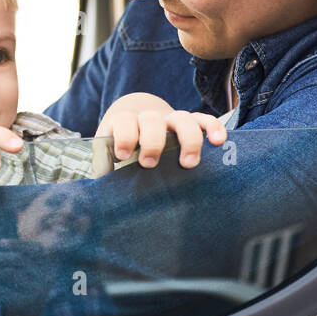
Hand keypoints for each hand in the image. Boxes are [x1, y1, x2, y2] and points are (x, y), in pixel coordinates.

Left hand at [95, 92, 226, 168]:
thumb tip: (97, 196)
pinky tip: (219, 142)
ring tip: (188, 163)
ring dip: (187, 139)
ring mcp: (171, 119)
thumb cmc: (121, 150)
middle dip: (152, 141)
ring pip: (182, 119)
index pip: (124, 121)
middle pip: (152, 120)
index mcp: (125, 123)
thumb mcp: (108, 158)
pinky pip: (204, 119)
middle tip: (149, 163)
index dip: (124, 136)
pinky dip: (213, 127)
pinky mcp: (190, 123)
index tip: (122, 155)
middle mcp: (148, 119)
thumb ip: (104, 172)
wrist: (136, 123)